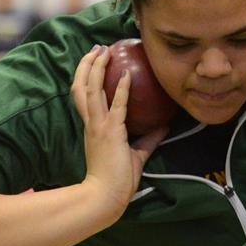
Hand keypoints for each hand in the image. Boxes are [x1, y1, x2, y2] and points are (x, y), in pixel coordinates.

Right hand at [70, 46, 167, 222]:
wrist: (105, 196)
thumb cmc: (116, 180)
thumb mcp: (135, 155)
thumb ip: (147, 139)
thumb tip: (164, 127)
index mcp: (92, 127)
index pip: (84, 96)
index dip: (86, 76)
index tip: (94, 60)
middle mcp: (92, 123)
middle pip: (81, 86)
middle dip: (87, 65)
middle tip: (97, 48)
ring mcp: (99, 127)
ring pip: (91, 90)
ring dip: (98, 68)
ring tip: (105, 51)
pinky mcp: (111, 133)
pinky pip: (116, 106)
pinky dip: (121, 89)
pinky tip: (128, 75)